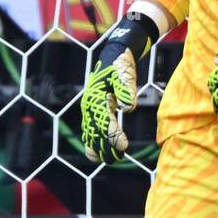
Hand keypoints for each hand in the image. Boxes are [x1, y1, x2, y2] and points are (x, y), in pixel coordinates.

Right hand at [80, 14, 154, 162]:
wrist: (114, 58)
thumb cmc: (120, 66)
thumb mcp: (124, 75)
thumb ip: (126, 90)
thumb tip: (128, 108)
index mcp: (96, 99)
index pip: (103, 122)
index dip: (113, 135)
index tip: (124, 147)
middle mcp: (89, 107)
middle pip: (94, 132)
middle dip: (106, 146)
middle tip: (119, 157)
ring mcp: (90, 111)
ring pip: (90, 135)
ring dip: (100, 148)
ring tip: (112, 159)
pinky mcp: (94, 113)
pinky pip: (90, 132)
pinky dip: (94, 144)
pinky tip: (101, 155)